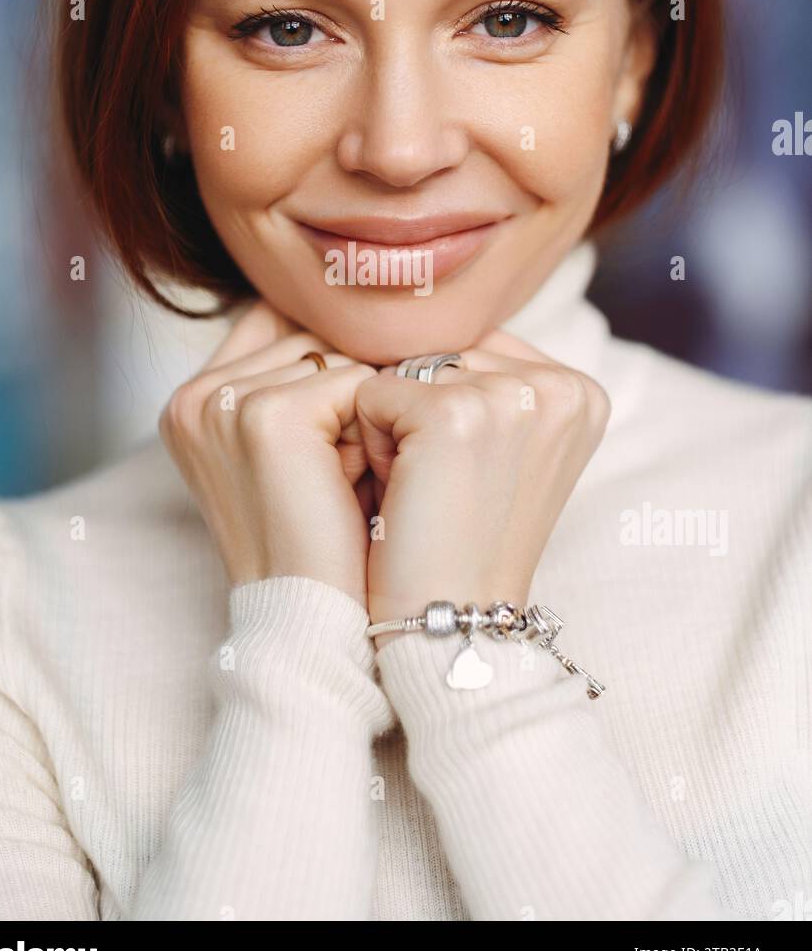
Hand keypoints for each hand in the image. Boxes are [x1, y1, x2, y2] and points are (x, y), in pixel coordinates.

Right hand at [158, 298, 377, 607]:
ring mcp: (223, 403)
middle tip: (339, 476)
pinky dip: (373, 431)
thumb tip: (359, 313)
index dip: (328, 369)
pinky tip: (352, 486)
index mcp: (192, 401)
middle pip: (311, 332)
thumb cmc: (324, 540)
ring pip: (336, 352)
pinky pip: (355, 380)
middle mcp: (195, 396)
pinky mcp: (265, 417)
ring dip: (363, 410)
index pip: (279, 321)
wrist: (317, 622)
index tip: (342, 437)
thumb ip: (301, 374)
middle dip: (348, 391)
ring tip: (344, 482)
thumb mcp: (300, 447)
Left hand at [354, 328, 610, 640]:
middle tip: (444, 490)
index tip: (467, 477)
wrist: (452, 624)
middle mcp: (562, 385)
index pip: (473, 346)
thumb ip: (491, 379)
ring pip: (404, 368)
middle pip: (440, 350)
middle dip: (420, 412)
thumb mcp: (503, 450)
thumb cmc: (463, 540)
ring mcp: (514, 396)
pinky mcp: (458, 413)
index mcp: (582, 390)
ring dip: (393, 426)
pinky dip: (369, 443)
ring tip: (425, 492)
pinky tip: (403, 496)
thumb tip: (428, 325)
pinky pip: (371, 392)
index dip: (446, 407)